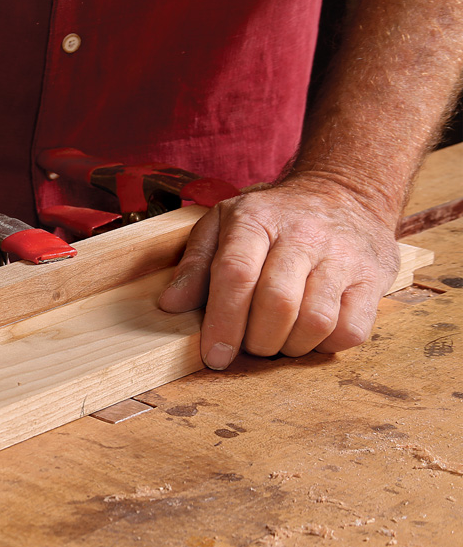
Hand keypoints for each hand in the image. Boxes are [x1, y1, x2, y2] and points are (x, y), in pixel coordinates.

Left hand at [157, 173, 399, 368]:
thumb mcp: (222, 225)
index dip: (222, 322)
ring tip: (278, 339)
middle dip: (256, 340)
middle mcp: (303, 234)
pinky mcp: (374, 277)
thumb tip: (171, 305)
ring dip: (290, 346)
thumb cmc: (273, 218)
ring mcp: (343, 255)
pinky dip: (325, 345)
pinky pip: (351, 330)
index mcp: (256, 219)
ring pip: (316, 321)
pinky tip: (310, 333)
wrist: (344, 191)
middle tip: (249, 345)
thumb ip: (194, 264)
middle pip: (277, 303)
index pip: (236, 274)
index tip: (213, 355)